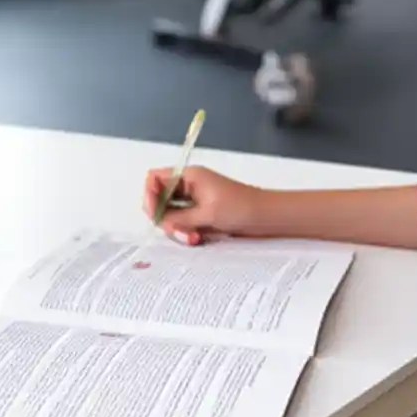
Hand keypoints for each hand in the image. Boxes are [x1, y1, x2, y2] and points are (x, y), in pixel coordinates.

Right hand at [143, 166, 268, 246]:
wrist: (267, 217)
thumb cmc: (240, 207)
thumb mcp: (206, 213)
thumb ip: (179, 217)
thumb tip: (160, 221)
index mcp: (188, 176)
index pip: (155, 179)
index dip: (149, 195)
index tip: (154, 215)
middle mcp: (188, 187)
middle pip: (160, 200)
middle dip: (165, 219)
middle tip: (178, 232)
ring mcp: (194, 202)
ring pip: (171, 216)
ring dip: (177, 229)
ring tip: (193, 239)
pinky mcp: (201, 215)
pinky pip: (183, 224)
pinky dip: (186, 232)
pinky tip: (196, 239)